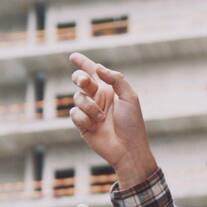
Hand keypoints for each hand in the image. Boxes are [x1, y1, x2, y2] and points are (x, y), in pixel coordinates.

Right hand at [67, 52, 156, 187]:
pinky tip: (94, 127)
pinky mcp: (82, 124)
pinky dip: (84, 118)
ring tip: (101, 118)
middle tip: (85, 82)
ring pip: (77, 97)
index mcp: (109, 90)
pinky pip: (75, 114)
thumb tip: (98, 68)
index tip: (73, 56)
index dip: (83, 63)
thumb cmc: (132, 124)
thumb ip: (116, 79)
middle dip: (80, 78)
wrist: (128, 149)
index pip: (93, 72)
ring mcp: (89, 111)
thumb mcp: (130, 97)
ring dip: (89, 106)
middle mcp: (97, 98)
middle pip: (80, 80)